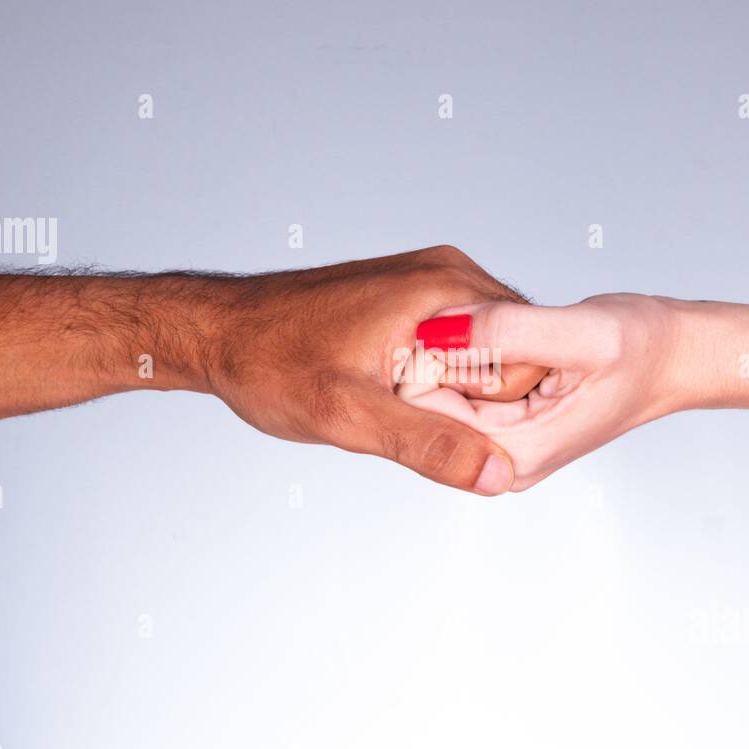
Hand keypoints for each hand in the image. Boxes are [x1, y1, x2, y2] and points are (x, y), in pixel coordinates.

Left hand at [199, 246, 547, 492]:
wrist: (217, 331)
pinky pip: (456, 344)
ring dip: (460, 392)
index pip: (531, 356)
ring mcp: (430, 282)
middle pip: (514, 354)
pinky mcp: (412, 296)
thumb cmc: (270, 362)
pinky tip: (397, 393)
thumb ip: (427, 443)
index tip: (447, 425)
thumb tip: (498, 473)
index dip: (503, 408)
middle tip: (414, 416)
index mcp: (445, 290)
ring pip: (485, 354)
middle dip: (482, 401)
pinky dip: (440, 376)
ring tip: (400, 405)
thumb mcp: (348, 415)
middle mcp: (447, 275)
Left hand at [395, 294, 680, 489]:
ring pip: (441, 386)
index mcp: (512, 453)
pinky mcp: (505, 415)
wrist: (676, 354)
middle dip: (444, 354)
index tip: (466, 327)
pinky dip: (474, 350)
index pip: (419, 404)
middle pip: (424, 399)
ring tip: (509, 331)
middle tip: (492, 324)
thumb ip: (507, 336)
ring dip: (459, 349)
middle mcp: (500, 456)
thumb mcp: (581, 334)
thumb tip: (439, 333)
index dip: (430, 356)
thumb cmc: (644, 348)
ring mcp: (501, 437)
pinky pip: (462, 380)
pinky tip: (509, 336)